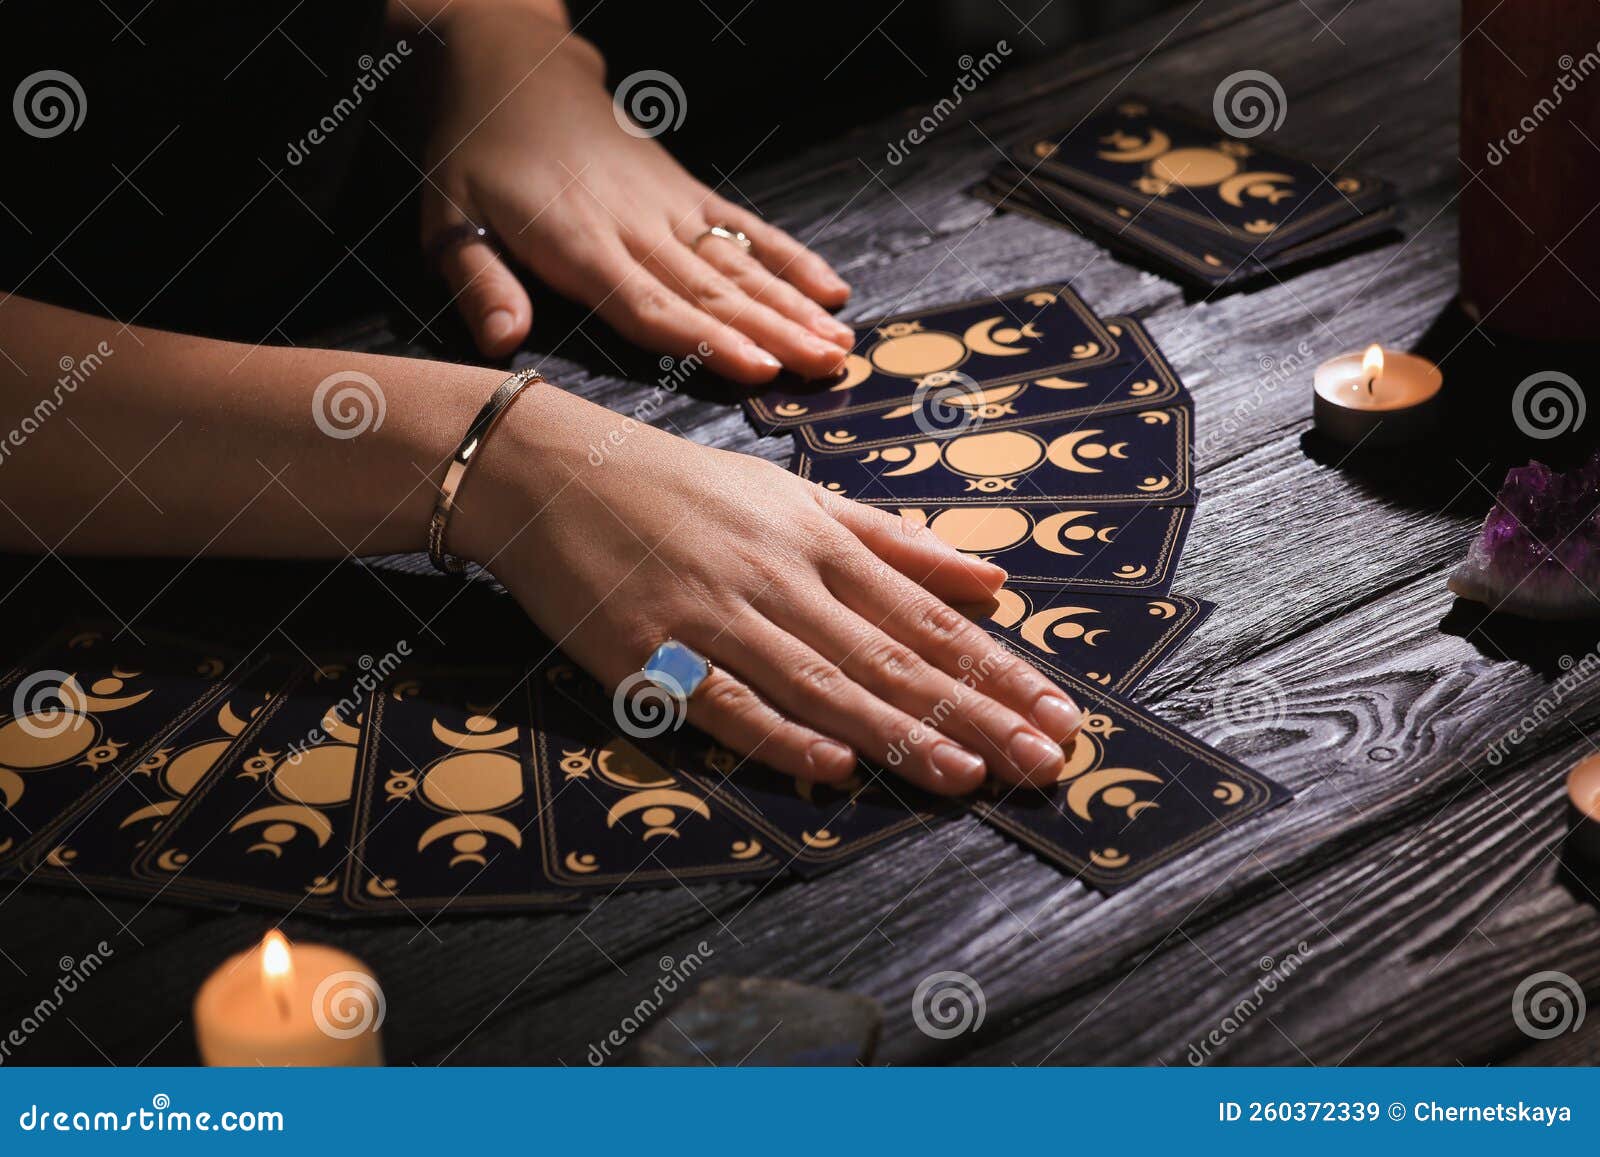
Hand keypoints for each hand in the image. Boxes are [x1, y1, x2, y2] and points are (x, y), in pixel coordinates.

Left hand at [421, 7, 854, 383]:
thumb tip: (503, 342)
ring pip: (738, 263)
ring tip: (839, 343)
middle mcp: (635, 227)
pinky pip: (746, 228)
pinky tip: (832, 288)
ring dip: (793, 305)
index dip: (704, 340)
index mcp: (577, 242)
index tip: (758, 368)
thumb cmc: (474, 155)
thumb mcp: (448, 219)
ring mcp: (669, 207)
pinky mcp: (688, 192)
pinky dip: (790, 257)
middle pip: (710, 290)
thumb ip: (479, 283)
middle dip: (773, 332)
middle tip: (828, 368)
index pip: (648, 305)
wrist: (513, 70)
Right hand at [455, 385, 1081, 794]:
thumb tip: (991, 579)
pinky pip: (725, 702)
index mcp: (820, 539)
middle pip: (890, 654)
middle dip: (973, 712)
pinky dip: (780, 734)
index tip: (1056, 713)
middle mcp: (780, 577)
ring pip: (822, 682)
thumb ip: (895, 541)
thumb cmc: (681, 486)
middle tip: (1041, 761)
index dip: (996, 668)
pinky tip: (835, 766)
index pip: (927, 615)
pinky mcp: (651, 655)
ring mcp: (715, 616)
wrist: (550, 473)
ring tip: (968, 775)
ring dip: (900, 732)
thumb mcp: (796, 497)